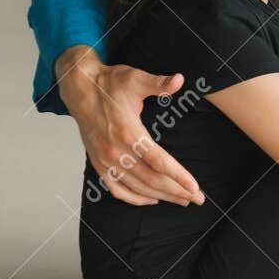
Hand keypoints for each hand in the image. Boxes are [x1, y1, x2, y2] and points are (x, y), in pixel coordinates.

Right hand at [61, 51, 203, 206]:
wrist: (80, 89)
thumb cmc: (110, 84)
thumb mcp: (135, 79)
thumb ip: (159, 83)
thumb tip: (180, 79)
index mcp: (128, 132)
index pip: (158, 161)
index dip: (178, 176)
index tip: (195, 187)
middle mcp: (115, 150)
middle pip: (151, 179)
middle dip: (177, 190)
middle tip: (198, 198)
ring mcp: (105, 160)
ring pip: (137, 187)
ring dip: (162, 196)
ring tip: (183, 200)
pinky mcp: (98, 164)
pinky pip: (116, 189)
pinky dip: (134, 198)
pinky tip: (151, 199)